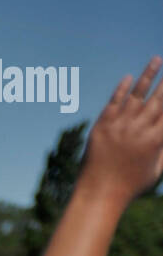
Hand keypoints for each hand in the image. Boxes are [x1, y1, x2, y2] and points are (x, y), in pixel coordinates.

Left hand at [80, 56, 162, 205]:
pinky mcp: (102, 126)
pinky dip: (122, 89)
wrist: (99, 195)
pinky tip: (129, 78)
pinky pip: (114, 102)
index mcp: (155, 141)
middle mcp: (140, 129)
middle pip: (158, 98)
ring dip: (149, 75)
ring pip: (137, 94)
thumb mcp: (154, 173)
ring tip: (157, 59)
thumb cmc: (129, 187)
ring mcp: (120, 126)